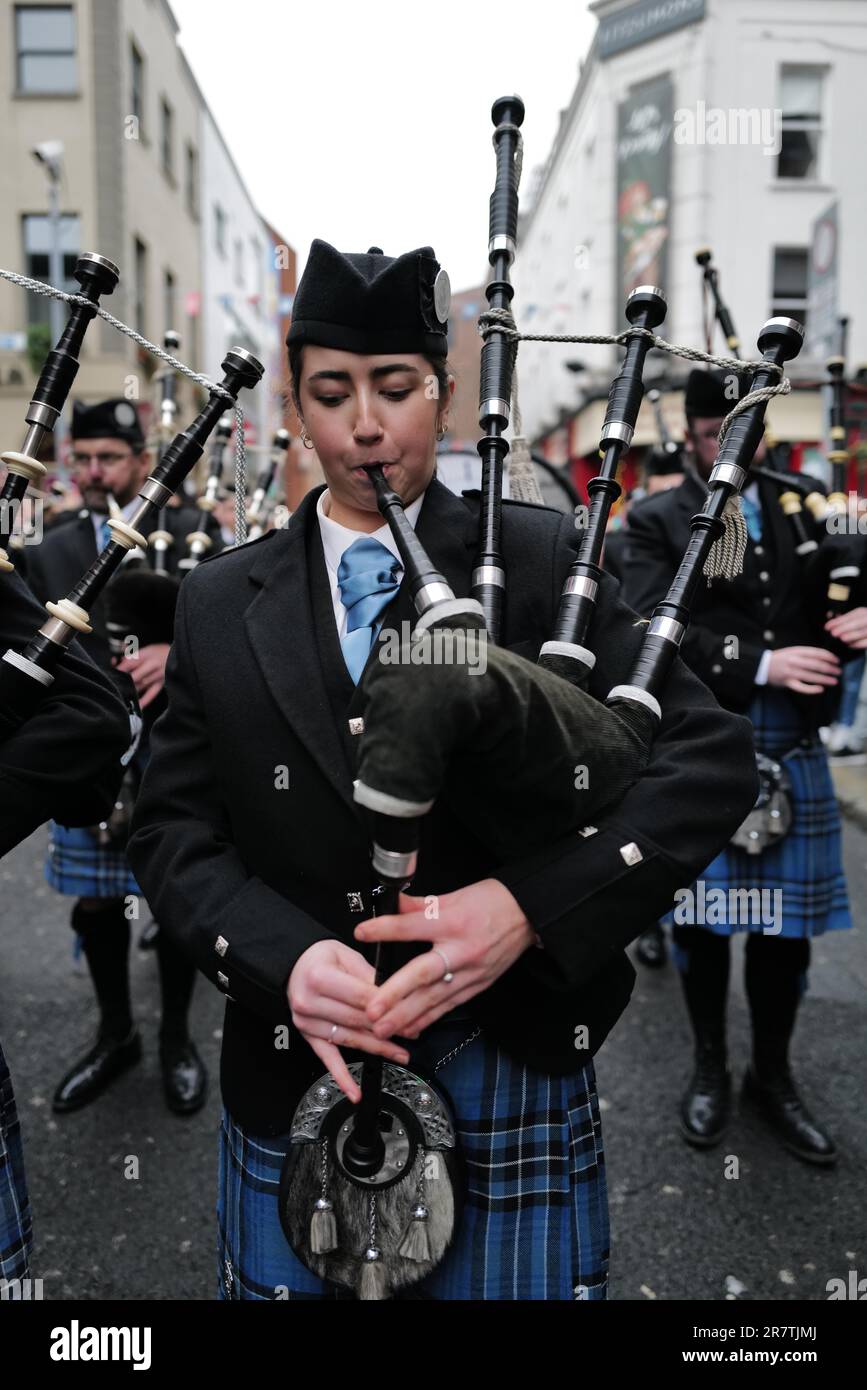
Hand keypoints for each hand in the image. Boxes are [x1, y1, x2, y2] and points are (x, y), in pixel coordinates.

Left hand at [116, 642, 169, 709]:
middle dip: (123, 680)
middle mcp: (152, 665)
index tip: (112, 672)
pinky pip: (151, 694)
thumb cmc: (161, 651)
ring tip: (121, 693)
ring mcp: (157, 676)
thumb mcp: (147, 648)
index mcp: (147, 654)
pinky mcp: (161, 684)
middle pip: (134, 676)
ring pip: (140, 685)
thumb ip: (132, 655)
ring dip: (130, 689)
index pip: (129, 663)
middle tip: (115, 684)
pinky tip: (138, 706)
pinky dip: (144, 701)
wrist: (179, 655)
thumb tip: (118, 660)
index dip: (119, 668)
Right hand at [287, 940, 409, 1102]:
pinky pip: (327, 1058)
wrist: (293, 966)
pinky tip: (354, 1092)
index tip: (409, 1012)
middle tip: (412, 1033)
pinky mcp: (309, 1036)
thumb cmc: (320, 958)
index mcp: (318, 977)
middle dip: (387, 1028)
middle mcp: (309, 1002)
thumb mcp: (345, 954)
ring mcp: (308, 1023)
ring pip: (349, 1039)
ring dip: (376, 1049)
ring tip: (400, 1054)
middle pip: (356, 1019)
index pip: (360, 995)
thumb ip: (368, 973)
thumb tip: (394, 991)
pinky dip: (342, 1077)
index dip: (386, 1005)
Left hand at [355, 879, 535, 1041]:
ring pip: (434, 998)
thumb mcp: (455, 895)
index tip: (361, 933)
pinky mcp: (478, 986)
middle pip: (423, 974)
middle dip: (394, 995)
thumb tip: (392, 903)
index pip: (414, 925)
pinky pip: (449, 1006)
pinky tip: (410, 1029)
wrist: (530, 915)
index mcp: (453, 920)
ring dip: (406, 1016)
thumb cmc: (492, 902)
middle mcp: (461, 950)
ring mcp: (471, 972)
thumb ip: (420, 904)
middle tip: (371, 1010)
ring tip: (382, 1028)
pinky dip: (428, 1019)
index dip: (386, 930)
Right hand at [766, 645, 839, 695]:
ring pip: (811, 676)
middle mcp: (794, 661)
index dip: (829, 657)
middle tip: (838, 672)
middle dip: (830, 668)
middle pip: (816, 664)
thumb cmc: (779, 658)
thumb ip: (805, 654)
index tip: (836, 660)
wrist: (762, 665)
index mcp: (797, 651)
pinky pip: (801, 687)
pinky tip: (820, 689)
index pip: (817, 653)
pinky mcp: (787, 682)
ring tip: (834, 681)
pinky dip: (811, 689)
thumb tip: (823, 658)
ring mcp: (791, 672)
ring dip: (824, 679)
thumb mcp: (792, 651)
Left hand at [825, 606, 866, 649]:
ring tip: (842, 638)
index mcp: (863, 612)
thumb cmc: (860, 626)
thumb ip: (843, 619)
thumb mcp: (853, 619)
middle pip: (858, 622)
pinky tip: (850, 645)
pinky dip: (859, 644)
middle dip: (844, 627)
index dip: (839, 620)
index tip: (827, 626)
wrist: (866, 631)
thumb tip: (829, 616)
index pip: (851, 615)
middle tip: (833, 633)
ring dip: (852, 635)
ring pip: (864, 631)